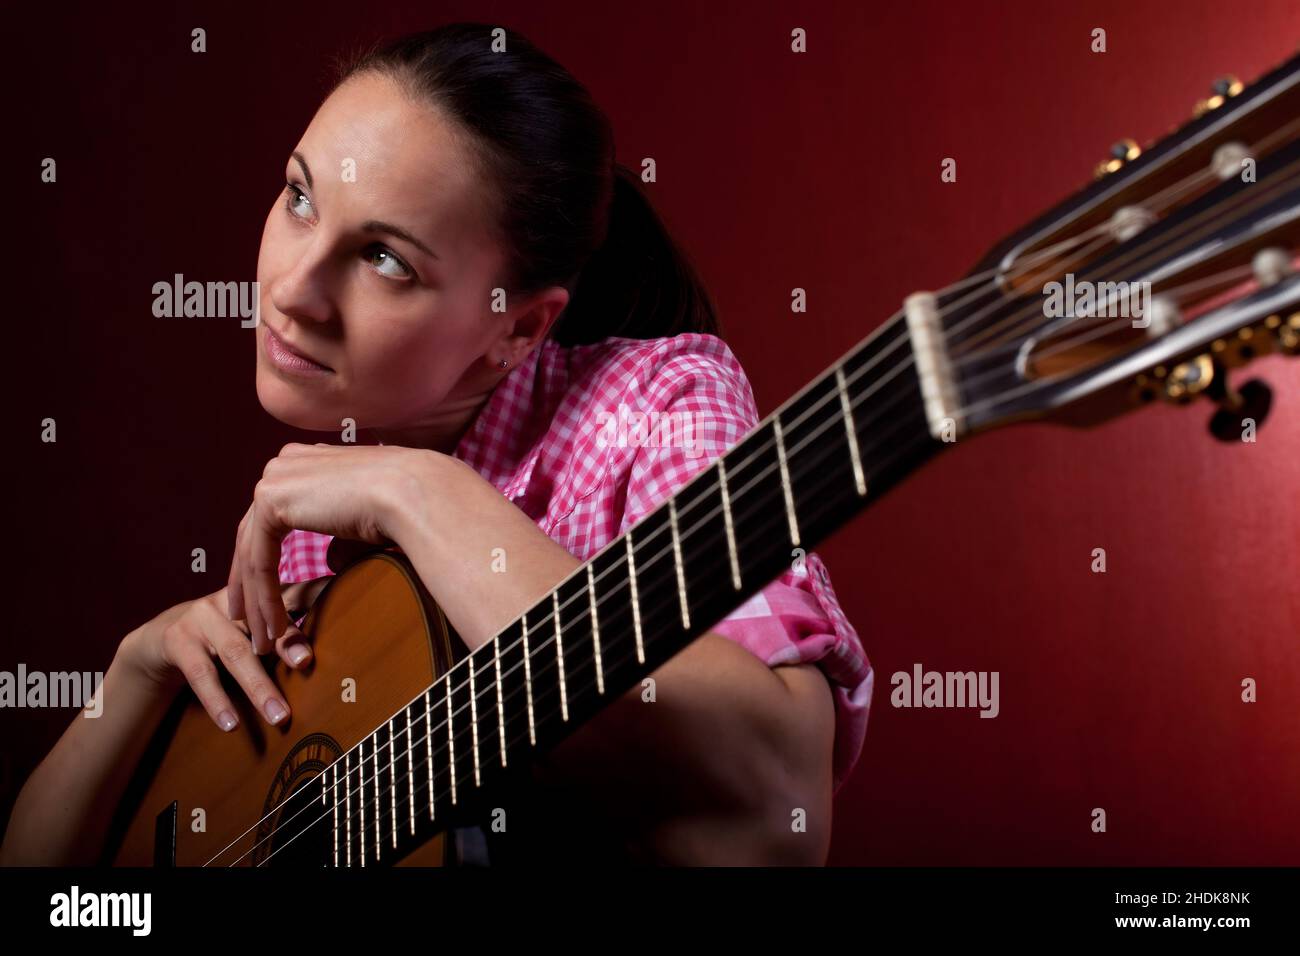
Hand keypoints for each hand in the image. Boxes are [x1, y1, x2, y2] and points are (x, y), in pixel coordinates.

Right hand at [119, 578, 330, 730]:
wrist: (159, 640)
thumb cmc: (222, 639)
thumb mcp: (253, 631)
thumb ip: (287, 635)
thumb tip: (333, 653)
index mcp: (256, 596)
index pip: (291, 595)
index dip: (316, 594)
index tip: (339, 596)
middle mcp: (232, 601)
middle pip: (265, 624)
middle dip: (287, 644)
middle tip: (307, 665)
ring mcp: (203, 618)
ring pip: (236, 653)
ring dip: (258, 686)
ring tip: (279, 716)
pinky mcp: (178, 640)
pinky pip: (202, 674)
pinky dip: (218, 701)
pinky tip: (231, 725)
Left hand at [226, 443, 423, 655]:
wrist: (412, 493)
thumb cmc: (405, 506)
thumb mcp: (363, 522)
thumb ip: (340, 537)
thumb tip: (329, 557)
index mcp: (307, 462)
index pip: (273, 517)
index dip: (265, 560)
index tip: (265, 596)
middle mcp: (286, 463)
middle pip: (253, 534)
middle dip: (248, 584)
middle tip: (248, 621)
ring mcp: (274, 478)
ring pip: (253, 552)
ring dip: (257, 601)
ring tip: (263, 640)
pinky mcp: (271, 499)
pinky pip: (259, 560)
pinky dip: (265, 597)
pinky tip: (275, 627)